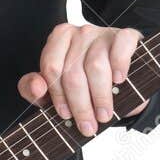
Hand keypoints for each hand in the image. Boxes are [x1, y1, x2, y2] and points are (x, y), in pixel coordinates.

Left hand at [17, 25, 148, 137]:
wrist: (121, 78)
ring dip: (100, 96)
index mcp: (58, 39)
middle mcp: (80, 33)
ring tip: (103, 115)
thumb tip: (36, 87)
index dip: (58, 95)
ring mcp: (103, 33)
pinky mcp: (126, 36)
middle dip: (80, 104)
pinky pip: (121, 47)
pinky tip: (119, 79)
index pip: (52, 68)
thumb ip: (33, 88)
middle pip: (73, 71)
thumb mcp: (55, 88)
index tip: (66, 116)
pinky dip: (120, 64)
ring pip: (96, 67)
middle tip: (88, 126)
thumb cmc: (85, 81)